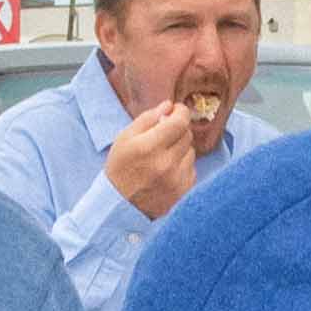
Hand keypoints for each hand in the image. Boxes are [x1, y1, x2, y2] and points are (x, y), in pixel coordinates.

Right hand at [99, 97, 215, 221]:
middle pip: (187, 134)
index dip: (181, 112)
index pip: (180, 121)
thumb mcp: (124, 138)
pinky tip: (167, 172)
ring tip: (163, 157)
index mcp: (149, 147)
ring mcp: (176, 180)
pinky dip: (183, 166)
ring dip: (180, 149)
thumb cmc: (120, 168)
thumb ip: (147, 118)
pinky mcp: (183, 192)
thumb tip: (169, 106)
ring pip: (191, 151)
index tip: (177, 111)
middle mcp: (166, 164)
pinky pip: (192, 169)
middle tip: (164, 135)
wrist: (119, 205)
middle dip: (178, 130)